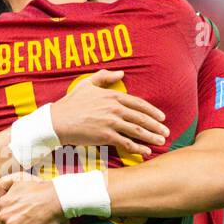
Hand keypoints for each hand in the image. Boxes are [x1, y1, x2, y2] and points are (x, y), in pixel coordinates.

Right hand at [49, 69, 167, 157]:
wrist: (57, 120)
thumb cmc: (71, 103)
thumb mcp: (88, 84)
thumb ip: (105, 76)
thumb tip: (121, 73)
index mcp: (112, 96)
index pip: (138, 103)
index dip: (152, 111)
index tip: (162, 117)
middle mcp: (114, 109)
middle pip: (141, 118)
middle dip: (156, 126)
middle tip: (166, 132)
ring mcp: (110, 122)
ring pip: (136, 130)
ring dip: (151, 137)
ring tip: (161, 141)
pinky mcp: (105, 136)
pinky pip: (126, 143)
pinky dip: (138, 147)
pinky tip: (146, 151)